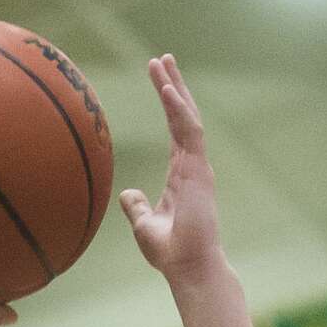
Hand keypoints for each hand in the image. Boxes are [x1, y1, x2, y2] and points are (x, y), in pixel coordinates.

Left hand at [118, 55, 223, 287]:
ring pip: (187, 116)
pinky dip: (179, 109)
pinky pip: (189, 131)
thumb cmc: (170, 252)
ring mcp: (197, 166)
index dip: (167, 105)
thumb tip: (127, 193)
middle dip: (173, 85)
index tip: (159, 81)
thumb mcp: (144, 224)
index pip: (174, 131)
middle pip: (182, 116)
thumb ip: (136, 206)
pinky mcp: (199, 170)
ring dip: (174, 88)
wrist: (188, 267)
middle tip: (162, 59)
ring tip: (162, 62)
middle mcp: (191, 165)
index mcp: (181, 175)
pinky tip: (167, 90)